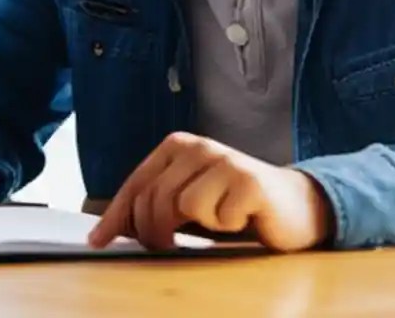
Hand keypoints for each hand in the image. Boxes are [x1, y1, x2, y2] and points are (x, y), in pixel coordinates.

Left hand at [88, 132, 331, 252]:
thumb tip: (111, 230)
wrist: (297, 206)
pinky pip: (216, 215)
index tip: (98, 242)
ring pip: (181, 206)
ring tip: (218, 224)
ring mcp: (224, 160)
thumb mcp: (188, 201)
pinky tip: (243, 218)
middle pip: (153, 198)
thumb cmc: (234, 205)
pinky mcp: (248, 179)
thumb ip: (155, 206)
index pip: (136, 184)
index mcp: (177, 146)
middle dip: (152, 233)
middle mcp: (198, 147)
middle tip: (165, 248)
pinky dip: (225, 227)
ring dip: (196, 228)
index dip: (116, 216)